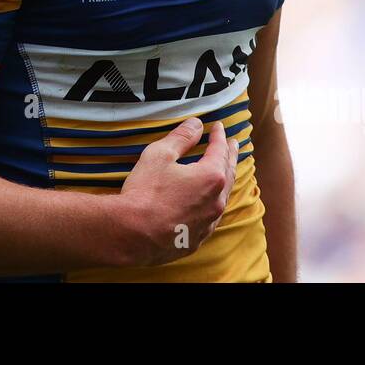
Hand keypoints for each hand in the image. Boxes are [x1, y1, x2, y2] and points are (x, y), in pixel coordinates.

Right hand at [116, 117, 236, 266]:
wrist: (132, 234)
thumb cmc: (145, 193)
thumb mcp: (160, 155)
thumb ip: (182, 137)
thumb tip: (196, 124)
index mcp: (211, 177)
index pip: (220, 150)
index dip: (219, 136)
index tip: (218, 127)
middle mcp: (215, 201)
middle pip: (228, 173)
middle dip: (230, 156)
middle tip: (233, 145)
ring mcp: (208, 223)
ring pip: (222, 198)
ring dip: (224, 181)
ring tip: (224, 172)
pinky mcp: (196, 239)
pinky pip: (211, 218)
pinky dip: (212, 204)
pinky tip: (207, 203)